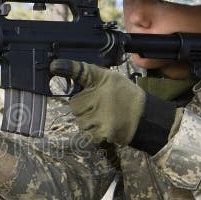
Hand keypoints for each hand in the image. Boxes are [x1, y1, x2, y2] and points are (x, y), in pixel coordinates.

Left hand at [50, 60, 180, 153]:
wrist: (146, 117)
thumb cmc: (125, 96)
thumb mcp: (110, 78)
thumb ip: (86, 74)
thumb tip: (57, 67)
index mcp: (103, 79)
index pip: (81, 71)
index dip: (67, 67)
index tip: (54, 66)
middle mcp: (101, 95)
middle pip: (75, 104)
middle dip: (83, 107)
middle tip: (99, 106)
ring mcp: (101, 115)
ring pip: (79, 121)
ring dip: (88, 121)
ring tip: (104, 117)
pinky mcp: (103, 132)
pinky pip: (87, 134)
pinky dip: (93, 133)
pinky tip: (105, 126)